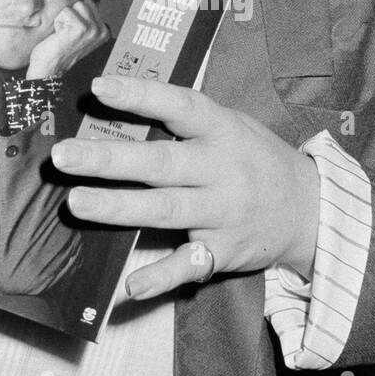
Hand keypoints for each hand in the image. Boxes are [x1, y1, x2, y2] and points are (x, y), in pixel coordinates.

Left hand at [26, 0, 109, 78]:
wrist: (49, 70)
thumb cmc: (58, 51)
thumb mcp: (79, 33)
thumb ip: (86, 18)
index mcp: (104, 31)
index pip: (90, 4)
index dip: (76, 14)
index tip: (71, 32)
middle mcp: (101, 30)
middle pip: (84, 2)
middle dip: (71, 14)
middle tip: (66, 33)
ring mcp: (93, 29)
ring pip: (76, 5)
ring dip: (64, 17)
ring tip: (63, 33)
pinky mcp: (81, 28)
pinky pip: (66, 11)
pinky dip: (58, 21)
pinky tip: (60, 35)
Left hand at [49, 74, 320, 299]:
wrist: (311, 210)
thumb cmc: (256, 159)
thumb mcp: (233, 126)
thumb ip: (187, 120)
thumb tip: (123, 103)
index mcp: (222, 131)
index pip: (179, 107)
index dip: (140, 96)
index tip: (99, 89)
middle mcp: (222, 170)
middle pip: (160, 163)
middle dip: (109, 159)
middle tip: (63, 156)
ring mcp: (223, 212)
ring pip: (165, 210)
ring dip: (119, 207)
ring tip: (76, 203)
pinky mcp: (224, 251)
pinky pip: (189, 266)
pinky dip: (161, 278)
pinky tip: (130, 286)